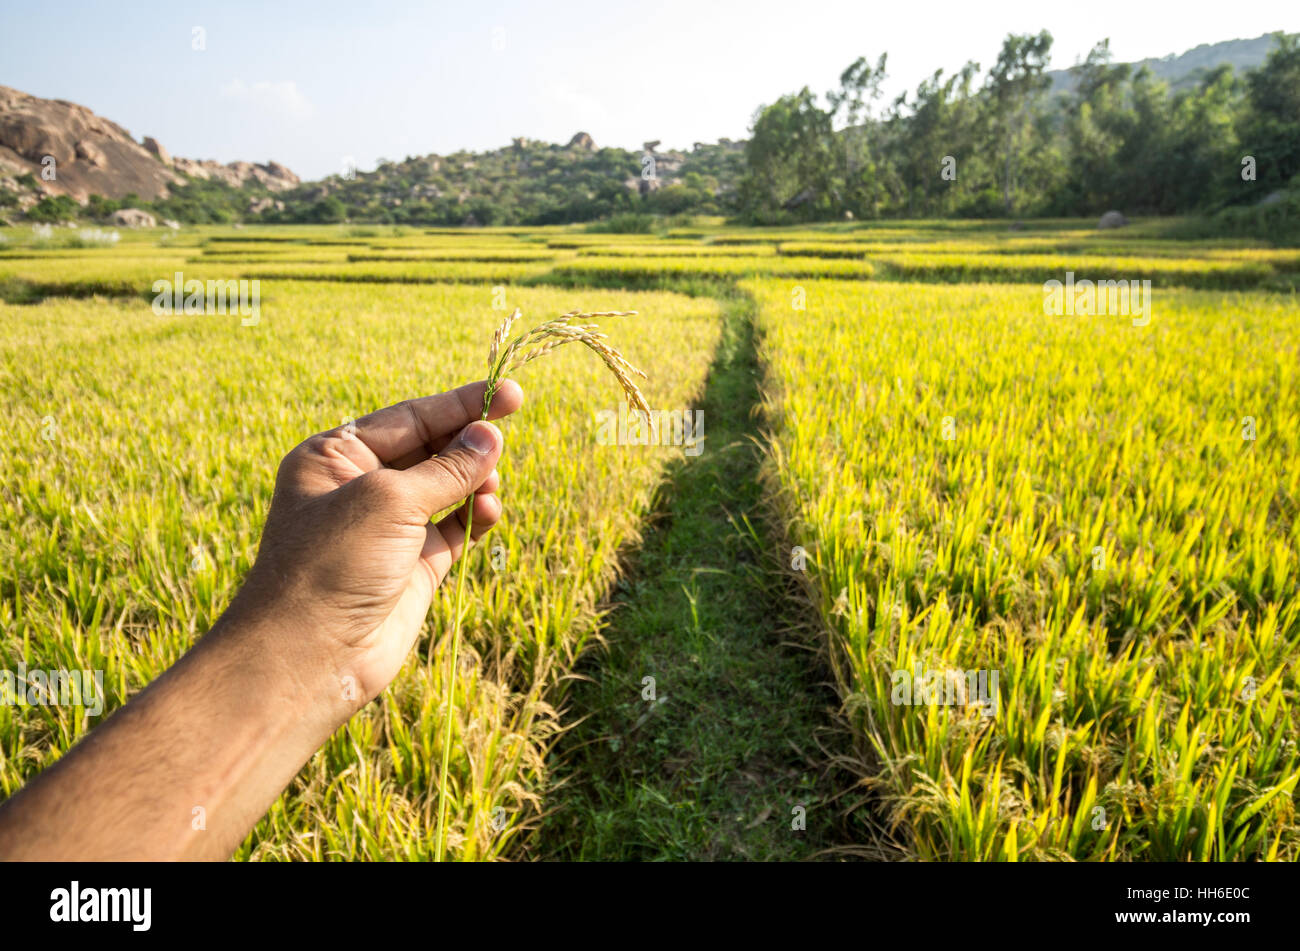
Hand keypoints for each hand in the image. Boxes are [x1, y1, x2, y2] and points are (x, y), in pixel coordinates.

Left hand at [224, 379, 524, 709]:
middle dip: (469, 443)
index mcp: (336, 458)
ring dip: (476, 482)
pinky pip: (455, 529)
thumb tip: (491, 436)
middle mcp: (361, 488)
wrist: (309, 656)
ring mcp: (389, 529)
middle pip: (431, 449)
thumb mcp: (389, 500)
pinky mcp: (414, 567)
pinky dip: (476, 517)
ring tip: (492, 488)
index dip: (460, 405)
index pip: (410, 417)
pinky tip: (490, 511)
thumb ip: (447, 467)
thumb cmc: (332, 565)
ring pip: (447, 489)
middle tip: (506, 437)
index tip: (509, 394)